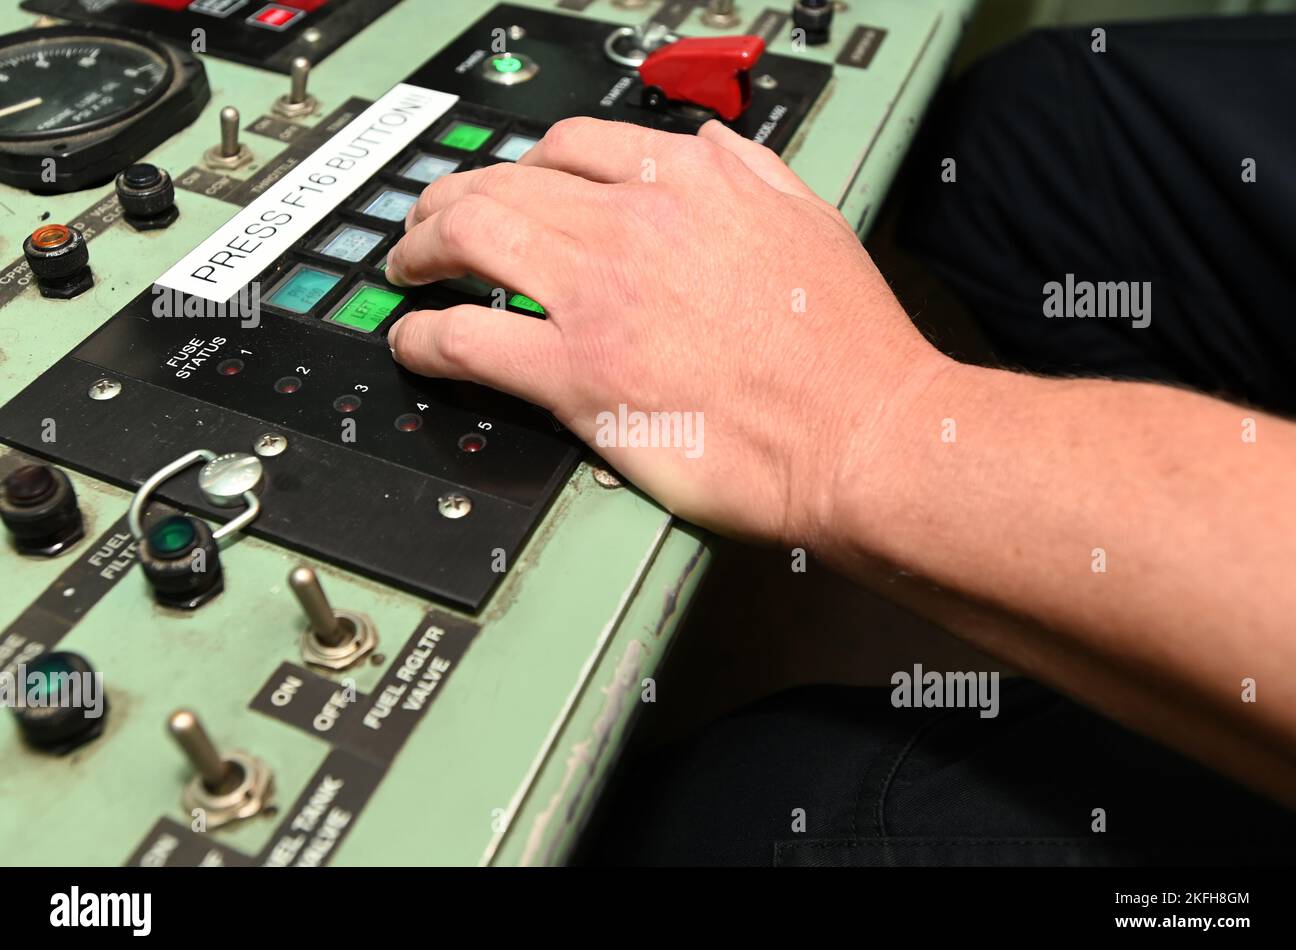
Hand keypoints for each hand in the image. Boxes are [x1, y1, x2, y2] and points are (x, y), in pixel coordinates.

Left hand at [386, 117, 947, 547]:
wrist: (861, 432)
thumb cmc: (847, 346)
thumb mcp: (814, 221)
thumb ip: (753, 172)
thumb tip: (708, 146)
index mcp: (689, 185)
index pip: (574, 148)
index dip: (525, 164)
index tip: (510, 185)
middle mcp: (633, 226)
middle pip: (504, 187)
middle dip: (452, 201)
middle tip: (431, 227)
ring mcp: (598, 298)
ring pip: (472, 242)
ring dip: (424, 250)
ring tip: (410, 269)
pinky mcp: (578, 377)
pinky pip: (469, 342)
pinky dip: (424, 339)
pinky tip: (412, 344)